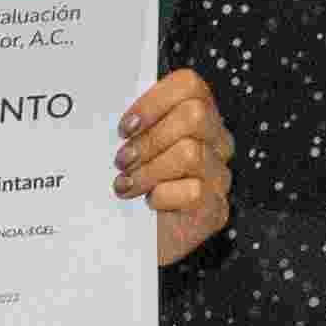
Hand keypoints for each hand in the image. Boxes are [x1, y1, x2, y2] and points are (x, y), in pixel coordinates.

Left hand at [117, 66, 233, 265]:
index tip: (125, 127)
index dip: (154, 100)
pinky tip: (149, 204)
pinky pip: (193, 191)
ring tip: (126, 185)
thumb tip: (107, 99)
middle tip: (122, 160)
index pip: (190, 85)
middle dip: (150, 139)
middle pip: (193, 116)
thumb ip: (131, 123)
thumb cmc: (129, 187)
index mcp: (198, 117)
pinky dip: (162, 197)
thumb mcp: (128, 147)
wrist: (130, 239)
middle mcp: (216, 142)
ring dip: (149, 171)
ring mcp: (219, 176)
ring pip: (190, 153)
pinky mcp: (216, 209)